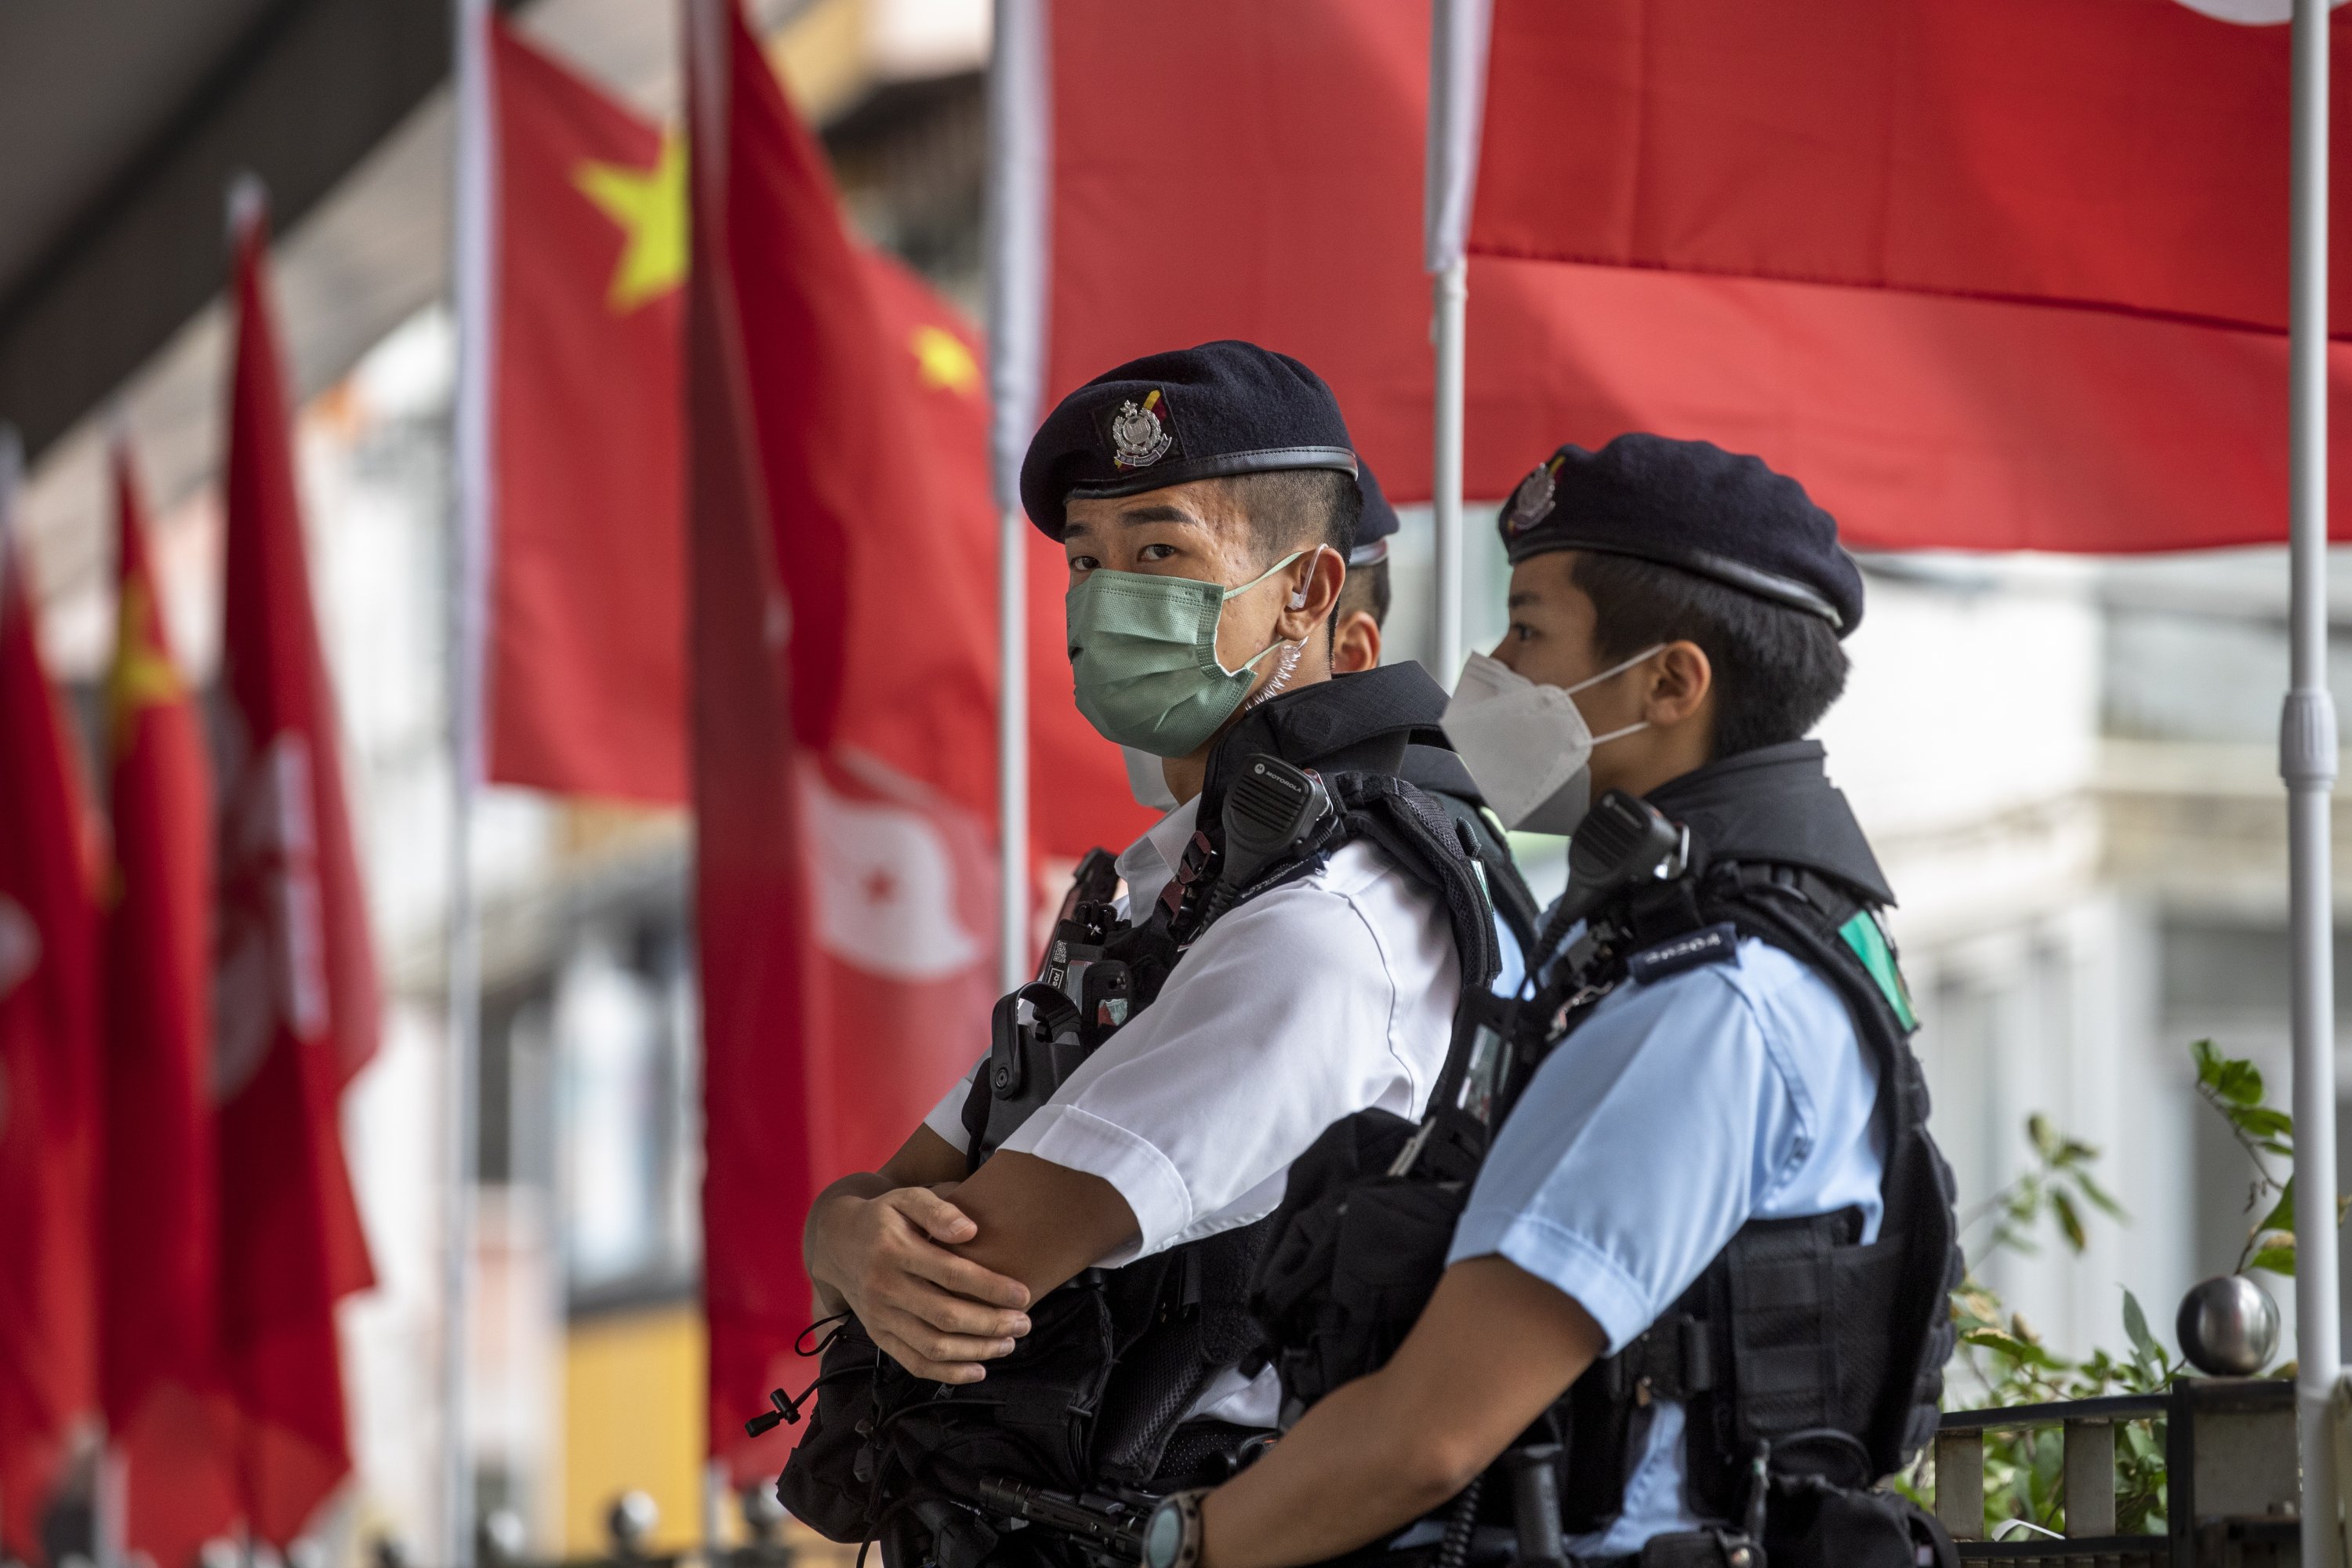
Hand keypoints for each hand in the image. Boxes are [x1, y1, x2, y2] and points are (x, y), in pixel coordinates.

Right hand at [807, 1186, 1032, 1382]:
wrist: (837, 1243)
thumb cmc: (884, 1217)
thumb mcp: (905, 1197)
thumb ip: (938, 1209)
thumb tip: (969, 1231)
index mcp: (893, 1250)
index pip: (950, 1274)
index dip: (991, 1288)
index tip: (1024, 1295)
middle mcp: (884, 1287)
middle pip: (945, 1316)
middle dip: (991, 1324)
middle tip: (1024, 1323)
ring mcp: (879, 1316)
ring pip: (932, 1346)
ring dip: (976, 1350)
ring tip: (1008, 1343)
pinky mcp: (877, 1336)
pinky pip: (913, 1363)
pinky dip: (948, 1373)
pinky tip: (978, 1369)